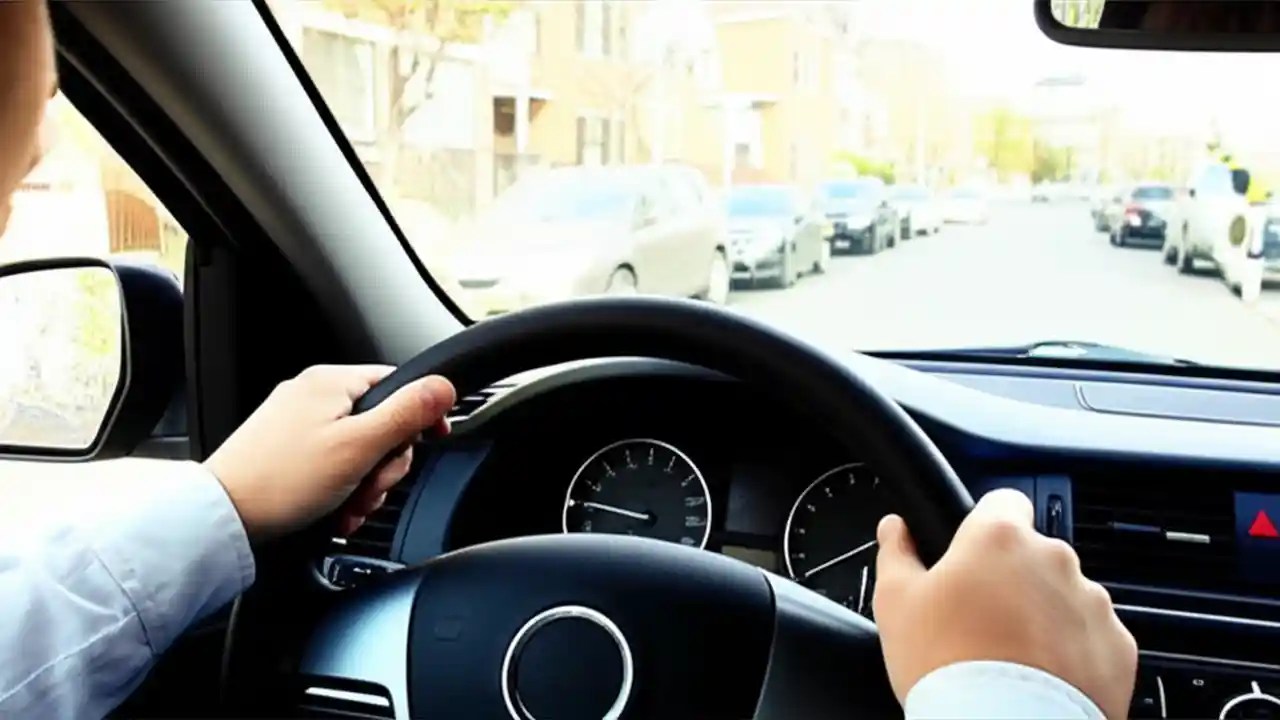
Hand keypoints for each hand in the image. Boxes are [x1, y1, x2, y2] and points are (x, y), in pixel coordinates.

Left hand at [205, 365, 455, 540]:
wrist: (224, 517)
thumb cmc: (283, 481)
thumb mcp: (359, 446)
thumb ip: (406, 414)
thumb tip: (444, 386)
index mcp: (332, 381)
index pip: (399, 386)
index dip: (420, 417)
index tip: (433, 440)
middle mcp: (313, 394)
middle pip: (381, 422)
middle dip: (384, 465)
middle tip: (370, 488)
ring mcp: (297, 422)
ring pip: (359, 448)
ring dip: (364, 483)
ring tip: (348, 506)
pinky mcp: (287, 449)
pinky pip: (334, 462)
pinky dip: (341, 488)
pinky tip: (335, 510)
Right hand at [873, 489, 1136, 719]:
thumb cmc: (946, 666)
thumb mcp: (896, 604)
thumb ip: (896, 553)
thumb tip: (894, 528)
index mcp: (999, 537)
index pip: (1003, 501)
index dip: (985, 525)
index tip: (972, 554)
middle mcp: (1053, 559)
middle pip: (1033, 554)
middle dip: (1012, 577)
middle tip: (981, 618)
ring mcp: (1092, 602)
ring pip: (1064, 594)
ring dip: (1044, 613)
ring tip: (1012, 654)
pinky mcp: (1117, 645)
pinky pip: (1092, 635)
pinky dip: (1073, 650)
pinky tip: (1042, 674)